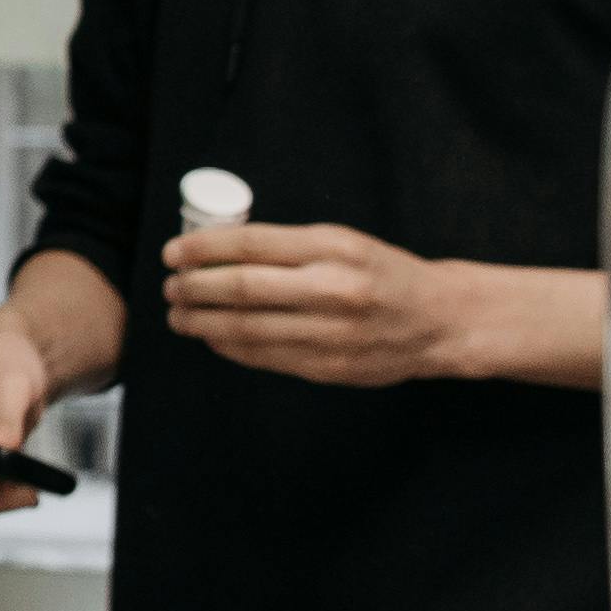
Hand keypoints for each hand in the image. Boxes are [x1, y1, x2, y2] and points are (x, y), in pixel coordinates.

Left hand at [164, 218, 487, 382]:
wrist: (440, 320)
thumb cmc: (382, 273)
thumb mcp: (342, 242)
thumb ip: (289, 246)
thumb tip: (218, 250)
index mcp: (334, 248)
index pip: (251, 244)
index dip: (203, 248)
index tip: (173, 252)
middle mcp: (333, 289)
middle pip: (242, 288)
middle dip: (194, 288)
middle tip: (170, 286)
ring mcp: (332, 333)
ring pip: (247, 328)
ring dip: (202, 321)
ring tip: (178, 314)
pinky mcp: (329, 368)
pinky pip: (265, 357)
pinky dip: (229, 346)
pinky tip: (211, 336)